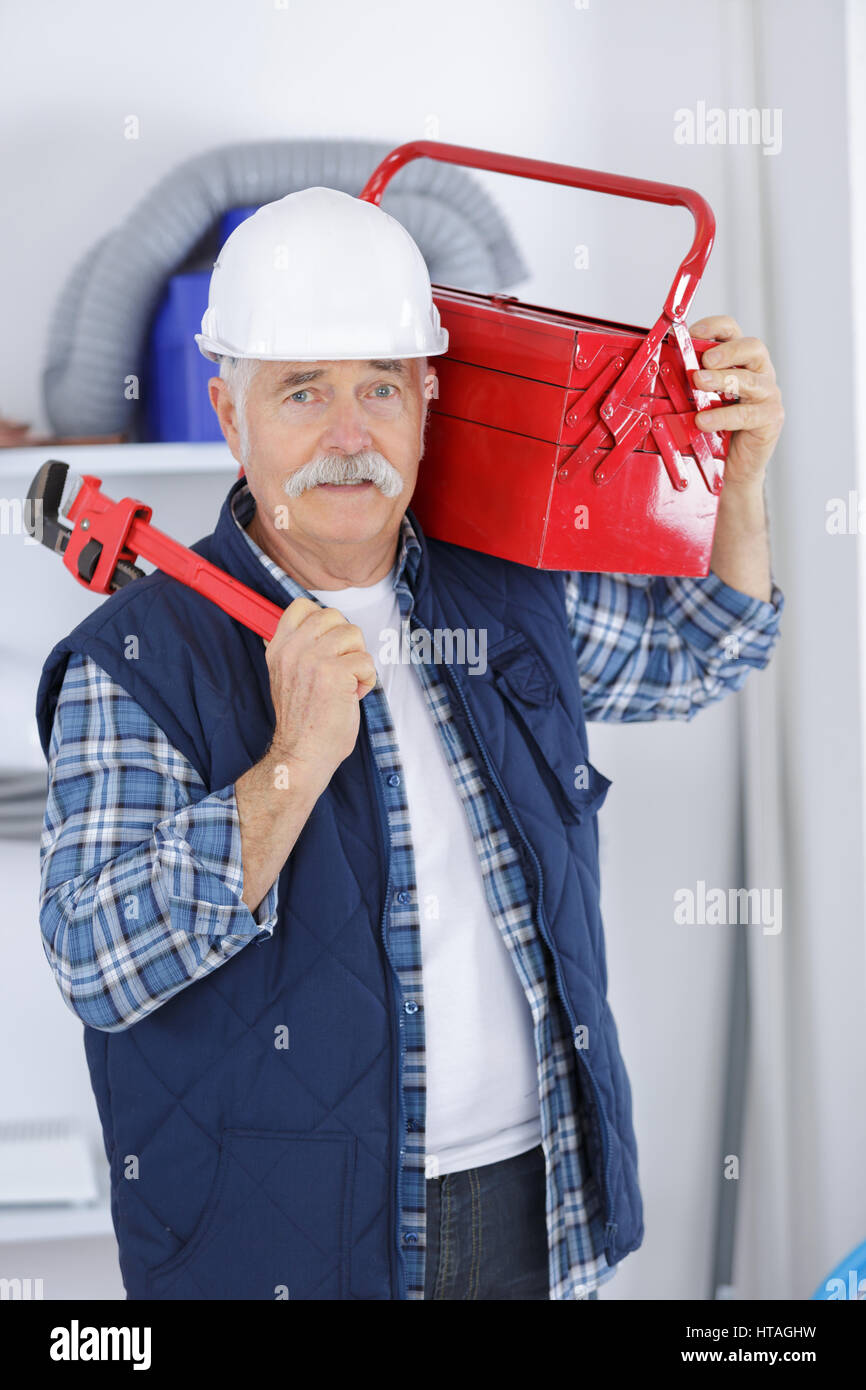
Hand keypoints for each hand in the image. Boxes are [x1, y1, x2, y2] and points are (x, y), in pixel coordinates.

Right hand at [262, 596, 377, 785]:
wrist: (301, 754)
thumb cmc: (303, 721)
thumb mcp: (286, 675)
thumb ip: (298, 649)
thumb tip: (319, 628)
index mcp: (278, 647)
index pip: (302, 606)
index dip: (324, 622)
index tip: (328, 647)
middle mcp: (292, 649)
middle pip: (334, 616)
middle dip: (346, 641)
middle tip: (341, 668)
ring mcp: (312, 659)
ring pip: (354, 634)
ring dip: (358, 660)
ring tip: (346, 683)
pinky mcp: (334, 673)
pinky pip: (367, 661)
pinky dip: (367, 680)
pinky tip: (352, 695)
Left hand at [688, 315, 784, 486]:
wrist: (732, 468)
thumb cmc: (715, 429)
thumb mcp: (698, 400)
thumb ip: (689, 381)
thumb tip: (663, 363)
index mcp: (741, 361)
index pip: (733, 331)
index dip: (715, 327)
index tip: (692, 332)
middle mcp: (759, 373)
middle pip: (752, 347)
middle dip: (726, 350)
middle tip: (703, 361)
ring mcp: (768, 395)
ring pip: (750, 379)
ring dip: (722, 379)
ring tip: (699, 383)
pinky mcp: (770, 419)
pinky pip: (747, 414)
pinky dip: (723, 416)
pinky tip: (703, 420)